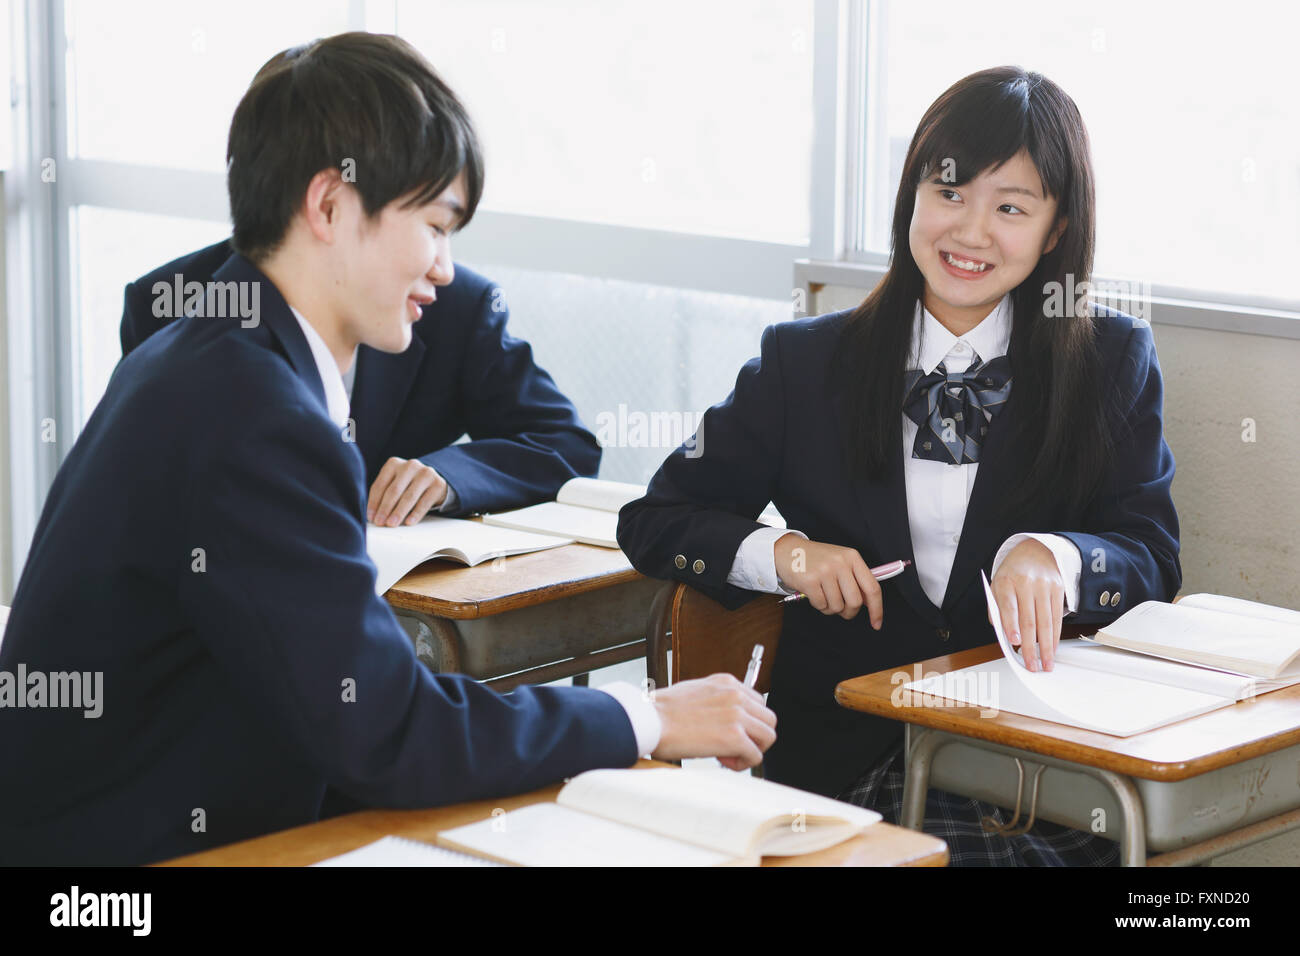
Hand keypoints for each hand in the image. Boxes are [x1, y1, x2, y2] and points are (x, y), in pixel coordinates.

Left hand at [367, 457, 447, 525]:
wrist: (432, 482)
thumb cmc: (407, 485)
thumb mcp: (394, 484)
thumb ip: (383, 495)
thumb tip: (372, 515)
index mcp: (393, 463)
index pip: (380, 485)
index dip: (374, 502)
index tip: (370, 517)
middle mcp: (410, 465)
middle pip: (394, 490)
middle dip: (385, 508)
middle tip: (380, 522)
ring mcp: (425, 473)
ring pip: (409, 496)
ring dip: (399, 512)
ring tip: (392, 524)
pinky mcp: (437, 484)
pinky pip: (424, 502)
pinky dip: (415, 514)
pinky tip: (409, 522)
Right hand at [650, 674, 776, 770]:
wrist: (649, 720)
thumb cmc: (663, 712)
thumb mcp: (695, 691)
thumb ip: (716, 700)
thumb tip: (724, 720)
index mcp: (726, 682)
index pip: (758, 702)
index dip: (748, 722)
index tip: (732, 732)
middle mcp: (735, 694)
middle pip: (769, 719)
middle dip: (756, 736)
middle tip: (735, 747)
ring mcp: (737, 715)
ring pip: (768, 736)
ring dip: (753, 749)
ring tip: (730, 756)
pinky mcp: (734, 736)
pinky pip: (755, 755)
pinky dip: (743, 764)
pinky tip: (724, 762)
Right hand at [773, 533, 882, 627]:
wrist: (788, 550)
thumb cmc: (816, 559)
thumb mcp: (840, 561)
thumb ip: (855, 579)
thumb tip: (870, 604)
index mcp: (852, 557)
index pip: (872, 588)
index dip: (877, 609)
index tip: (876, 623)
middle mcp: (841, 563)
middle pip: (855, 602)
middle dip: (849, 612)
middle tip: (842, 609)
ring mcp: (825, 571)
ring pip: (837, 606)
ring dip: (831, 608)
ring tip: (824, 596)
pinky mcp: (810, 580)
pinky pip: (821, 605)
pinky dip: (818, 605)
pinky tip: (814, 594)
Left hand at [990, 539, 1064, 671]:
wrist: (1035, 551)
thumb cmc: (1013, 573)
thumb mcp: (997, 585)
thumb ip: (996, 609)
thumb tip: (1002, 633)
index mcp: (1006, 582)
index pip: (1009, 605)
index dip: (1011, 625)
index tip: (1014, 642)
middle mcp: (1026, 583)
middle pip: (1029, 619)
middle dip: (1031, 646)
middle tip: (1031, 664)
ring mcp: (1044, 586)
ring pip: (1046, 621)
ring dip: (1046, 646)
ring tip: (1045, 663)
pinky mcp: (1058, 589)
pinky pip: (1057, 617)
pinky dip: (1055, 636)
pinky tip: (1052, 648)